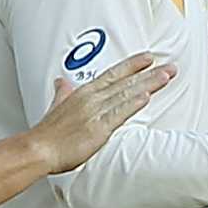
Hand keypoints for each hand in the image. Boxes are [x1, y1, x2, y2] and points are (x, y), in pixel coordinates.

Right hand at [34, 55, 174, 172]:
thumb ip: (63, 93)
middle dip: (149, 73)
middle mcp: (91, 98)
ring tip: (166, 76)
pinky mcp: (97, 129)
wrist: (37, 149)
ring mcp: (95, 112)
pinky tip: (145, 97)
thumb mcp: (56, 106)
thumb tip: (61, 81)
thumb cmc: (47, 133)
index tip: (148, 58)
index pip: (112, 74)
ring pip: (126, 94)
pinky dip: (132, 104)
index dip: (132, 65)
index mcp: (83, 93)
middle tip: (170, 66)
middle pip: (125, 82)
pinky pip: (118, 114)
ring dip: (148, 84)